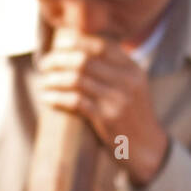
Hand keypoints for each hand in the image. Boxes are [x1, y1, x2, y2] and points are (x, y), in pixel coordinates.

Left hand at [38, 27, 169, 185]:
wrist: (147, 148)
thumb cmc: (131, 116)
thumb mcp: (131, 87)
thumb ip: (112, 71)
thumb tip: (78, 53)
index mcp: (132, 69)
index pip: (100, 45)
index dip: (75, 42)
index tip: (57, 46)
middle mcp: (127, 81)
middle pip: (84, 60)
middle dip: (58, 59)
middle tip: (44, 64)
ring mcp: (118, 99)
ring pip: (76, 79)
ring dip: (53, 79)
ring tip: (43, 82)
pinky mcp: (107, 118)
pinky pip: (74, 101)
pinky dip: (56, 97)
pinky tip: (46, 98)